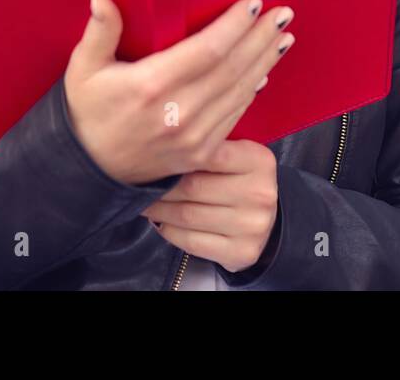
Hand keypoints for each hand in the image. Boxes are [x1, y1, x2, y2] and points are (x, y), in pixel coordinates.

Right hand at [63, 0, 294, 186]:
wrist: (90, 170)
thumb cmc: (88, 111)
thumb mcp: (83, 69)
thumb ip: (99, 32)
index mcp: (151, 86)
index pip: (207, 50)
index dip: (234, 26)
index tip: (253, 3)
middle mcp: (178, 112)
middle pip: (232, 69)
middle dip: (260, 38)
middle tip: (282, 14)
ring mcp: (194, 137)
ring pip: (240, 92)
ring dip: (265, 62)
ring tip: (282, 37)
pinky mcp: (202, 152)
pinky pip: (235, 115)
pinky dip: (252, 90)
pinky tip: (264, 70)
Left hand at [140, 139, 278, 272]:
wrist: (262, 221)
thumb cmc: (237, 181)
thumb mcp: (233, 156)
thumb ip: (206, 147)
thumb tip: (158, 146)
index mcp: (259, 161)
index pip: (209, 154)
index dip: (174, 155)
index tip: (150, 156)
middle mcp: (260, 194)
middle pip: (192, 187)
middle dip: (160, 186)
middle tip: (137, 182)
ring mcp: (252, 226)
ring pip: (188, 216)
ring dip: (158, 210)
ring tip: (143, 201)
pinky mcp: (242, 252)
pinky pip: (191, 242)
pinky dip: (169, 231)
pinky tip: (160, 222)